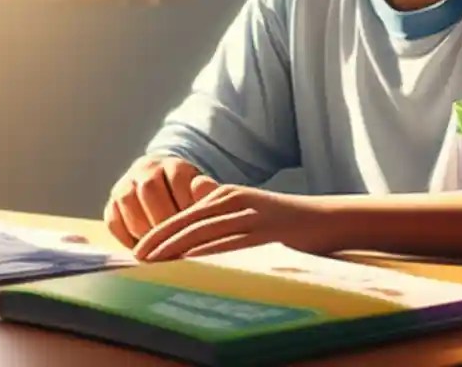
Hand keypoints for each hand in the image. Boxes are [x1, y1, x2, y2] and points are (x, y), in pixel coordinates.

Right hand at [103, 156, 219, 248]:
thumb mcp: (203, 195)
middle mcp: (146, 168)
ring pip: (127, 201)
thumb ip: (207, 194)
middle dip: (163, 220)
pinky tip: (142, 250)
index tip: (195, 228)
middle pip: (149, 189)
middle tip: (175, 244)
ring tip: (158, 250)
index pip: (177, 179)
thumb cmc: (190, 202)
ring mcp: (125, 184)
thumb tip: (201, 187)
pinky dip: (125, 238)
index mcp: (174, 164)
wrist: (167, 197)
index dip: (186, 205)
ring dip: (143, 229)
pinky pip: (112, 220)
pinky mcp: (111, 204)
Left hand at [132, 184, 339, 261]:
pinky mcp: (265, 233)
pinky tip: (192, 267)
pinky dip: (209, 256)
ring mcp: (250, 216)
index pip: (184, 214)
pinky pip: (231, 246)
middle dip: (159, 241)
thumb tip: (192, 229)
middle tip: (137, 259)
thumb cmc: (282, 222)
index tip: (138, 249)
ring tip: (155, 265)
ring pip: (204, 233)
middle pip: (188, 222)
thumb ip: (219, 216)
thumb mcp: (246, 210)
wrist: (324, 219)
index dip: (159, 232)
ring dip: (176, 250)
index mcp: (225, 194)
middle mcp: (234, 201)